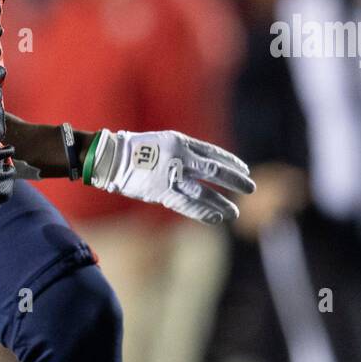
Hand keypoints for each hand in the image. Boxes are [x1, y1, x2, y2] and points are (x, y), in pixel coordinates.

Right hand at [86, 129, 254, 223]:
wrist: (110, 158)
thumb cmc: (133, 150)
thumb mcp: (161, 143)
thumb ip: (180, 154)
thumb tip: (198, 169)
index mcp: (181, 142)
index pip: (213, 152)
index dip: (230, 161)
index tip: (244, 169)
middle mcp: (180, 158)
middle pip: (214, 171)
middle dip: (234, 180)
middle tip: (249, 188)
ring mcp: (172, 176)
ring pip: (204, 191)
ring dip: (220, 203)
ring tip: (233, 212)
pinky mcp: (163, 192)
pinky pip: (188, 205)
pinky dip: (203, 212)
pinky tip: (216, 219)